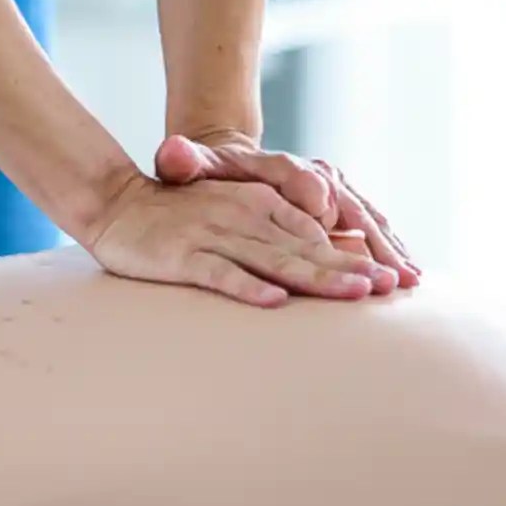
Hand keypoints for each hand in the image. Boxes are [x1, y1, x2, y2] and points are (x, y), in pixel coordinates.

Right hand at [84, 171, 398, 307]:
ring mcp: (214, 234)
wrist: (117, 203)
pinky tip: (275, 302)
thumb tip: (323, 258)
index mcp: (261, 203)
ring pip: (275, 259)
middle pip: (306, 249)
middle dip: (351, 269)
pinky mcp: (183, 255)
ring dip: (317, 278)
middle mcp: (244, 215)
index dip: (353, 256)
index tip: (388, 281)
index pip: (316, 233)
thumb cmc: (181, 216)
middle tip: (389, 287)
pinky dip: (248, 287)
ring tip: (354, 293)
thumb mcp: (234, 215)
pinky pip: (220, 272)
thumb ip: (274, 234)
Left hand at [154, 131, 419, 286]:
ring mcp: (336, 191)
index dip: (312, 196)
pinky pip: (373, 228)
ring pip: (366, 219)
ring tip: (409, 277)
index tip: (323, 213)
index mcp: (280, 165)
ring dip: (388, 250)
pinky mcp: (346, 208)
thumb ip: (182, 161)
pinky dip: (391, 249)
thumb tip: (172, 153)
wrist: (229, 163)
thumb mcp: (186, 165)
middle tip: (383, 268)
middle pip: (345, 205)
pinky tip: (410, 273)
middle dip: (366, 239)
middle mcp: (316, 175)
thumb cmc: (206, 173)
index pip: (301, 178)